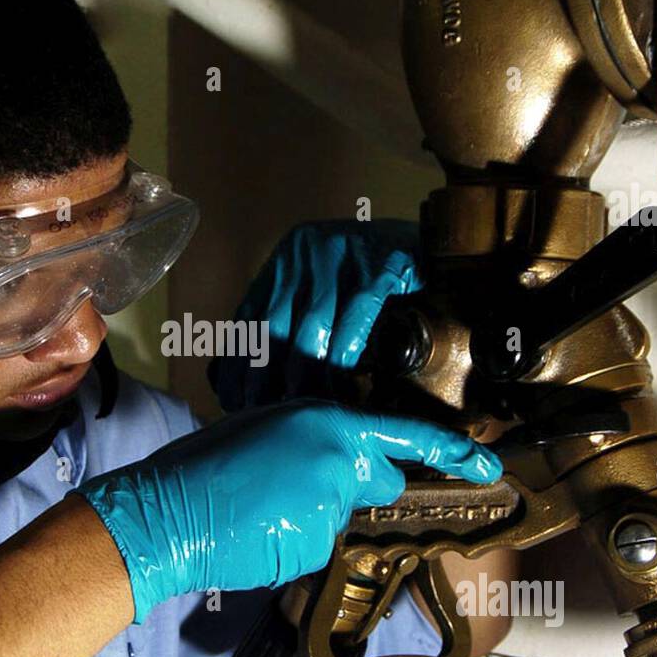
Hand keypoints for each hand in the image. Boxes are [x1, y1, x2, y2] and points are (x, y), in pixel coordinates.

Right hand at [74, 400, 501, 622]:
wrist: (169, 511)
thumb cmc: (206, 463)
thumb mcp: (268, 427)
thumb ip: (317, 441)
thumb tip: (343, 463)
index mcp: (328, 420)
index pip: (404, 435)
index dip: (450, 450)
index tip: (487, 465)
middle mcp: (340, 459)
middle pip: (379, 483)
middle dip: (354, 491)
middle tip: (295, 490)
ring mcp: (331, 504)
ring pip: (342, 519)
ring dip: (312, 519)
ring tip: (261, 509)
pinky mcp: (316, 543)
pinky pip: (320, 547)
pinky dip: (296, 543)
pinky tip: (260, 532)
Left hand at [209, 220, 421, 410]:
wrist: (423, 240)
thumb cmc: (366, 277)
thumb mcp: (318, 290)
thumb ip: (287, 323)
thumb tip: (246, 378)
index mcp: (283, 262)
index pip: (249, 318)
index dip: (238, 364)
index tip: (234, 402)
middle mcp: (303, 252)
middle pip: (275, 326)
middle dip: (266, 377)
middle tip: (266, 416)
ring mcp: (341, 253)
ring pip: (313, 325)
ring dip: (307, 375)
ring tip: (304, 411)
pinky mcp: (381, 262)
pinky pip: (357, 316)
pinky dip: (347, 355)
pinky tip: (343, 388)